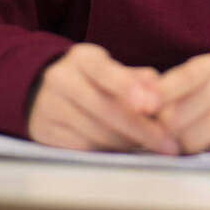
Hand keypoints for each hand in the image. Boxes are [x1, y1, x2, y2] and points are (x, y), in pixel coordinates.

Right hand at [26, 43, 180, 152]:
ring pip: (97, 133)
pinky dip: (109, 151)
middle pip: (105, 109)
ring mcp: (49, 107)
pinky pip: (84, 148)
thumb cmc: (88, 78)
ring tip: (153, 146)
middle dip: (141, 129)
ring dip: (129, 143)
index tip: (153, 105)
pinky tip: (126, 149)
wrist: (40, 89)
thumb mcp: (109, 68)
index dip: (129, 88)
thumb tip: (160, 90)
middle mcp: (61, 79)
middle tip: (168, 143)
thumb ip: (136, 78)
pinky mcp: (45, 133)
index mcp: (82, 58)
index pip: (106, 71)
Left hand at [151, 53, 209, 152]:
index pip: (182, 78)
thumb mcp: (196, 90)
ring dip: (191, 148)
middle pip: (179, 118)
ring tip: (199, 142)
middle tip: (177, 137)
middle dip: (170, 134)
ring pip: (197, 138)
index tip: (141, 108)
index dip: (159, 94)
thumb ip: (165, 95)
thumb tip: (137, 105)